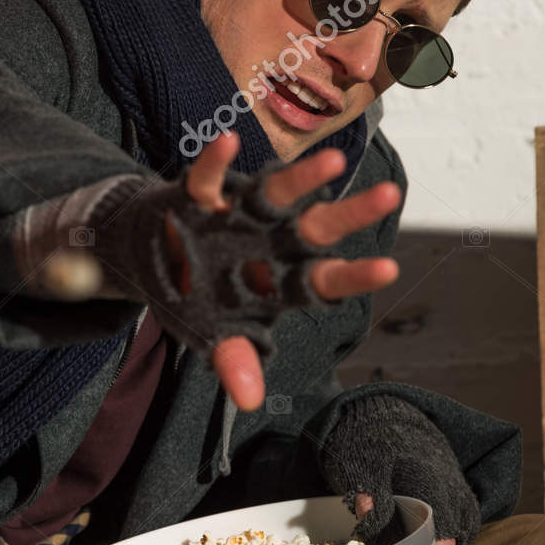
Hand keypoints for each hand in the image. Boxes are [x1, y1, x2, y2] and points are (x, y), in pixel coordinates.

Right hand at [163, 129, 400, 411]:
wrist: (153, 260)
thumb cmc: (198, 299)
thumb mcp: (216, 335)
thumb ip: (235, 360)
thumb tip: (249, 400)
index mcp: (280, 279)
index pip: (325, 279)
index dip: (354, 275)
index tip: (389, 268)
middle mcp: (270, 241)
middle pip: (317, 228)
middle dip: (351, 213)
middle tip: (391, 195)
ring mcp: (240, 215)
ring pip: (277, 193)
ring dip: (303, 178)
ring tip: (335, 161)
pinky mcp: (202, 196)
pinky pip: (209, 178)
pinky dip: (216, 162)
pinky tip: (227, 143)